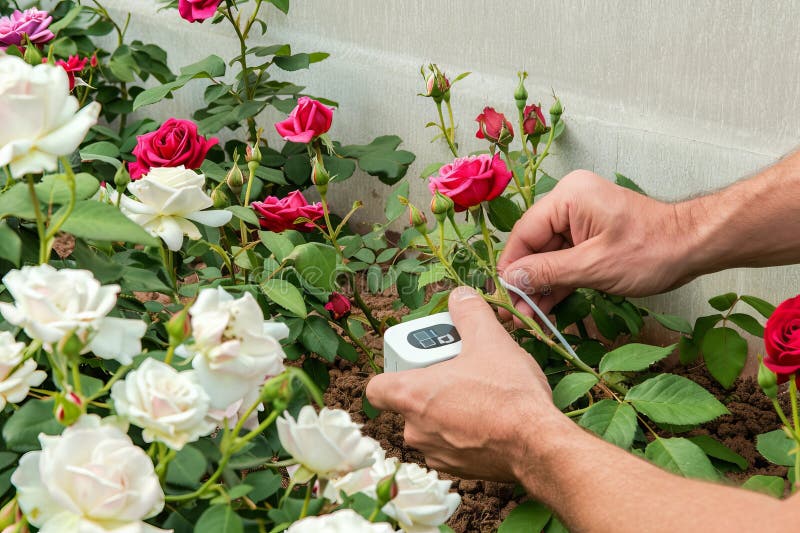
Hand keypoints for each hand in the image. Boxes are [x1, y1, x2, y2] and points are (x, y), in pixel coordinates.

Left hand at [365, 286, 565, 480]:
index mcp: (411, 395)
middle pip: (409, 402)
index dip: (393, 372)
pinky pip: (451, 446)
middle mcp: (414, 429)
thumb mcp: (489, 339)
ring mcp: (435, 453)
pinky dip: (464, 433)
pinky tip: (490, 419)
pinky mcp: (457, 470)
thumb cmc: (508, 394)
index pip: (376, 388)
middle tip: (460, 371)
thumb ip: (469, 312)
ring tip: (480, 393)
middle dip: (431, 386)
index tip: (418, 363)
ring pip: (431, 425)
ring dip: (448, 410)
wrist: (538, 444)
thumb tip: (460, 296)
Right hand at [497, 170, 695, 317]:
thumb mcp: (594, 266)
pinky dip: (556, 284)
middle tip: (513, 315)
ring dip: (538, 288)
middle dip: (523, 283)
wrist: (694, 248)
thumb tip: (509, 281)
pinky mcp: (589, 238)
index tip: (501, 298)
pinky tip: (543, 310)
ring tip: (526, 319)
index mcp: (568, 197)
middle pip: (533, 246)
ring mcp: (579, 221)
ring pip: (547, 257)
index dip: (511, 268)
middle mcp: (569, 203)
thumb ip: (548, 272)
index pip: (525, 233)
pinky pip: (564, 261)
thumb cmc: (653, 250)